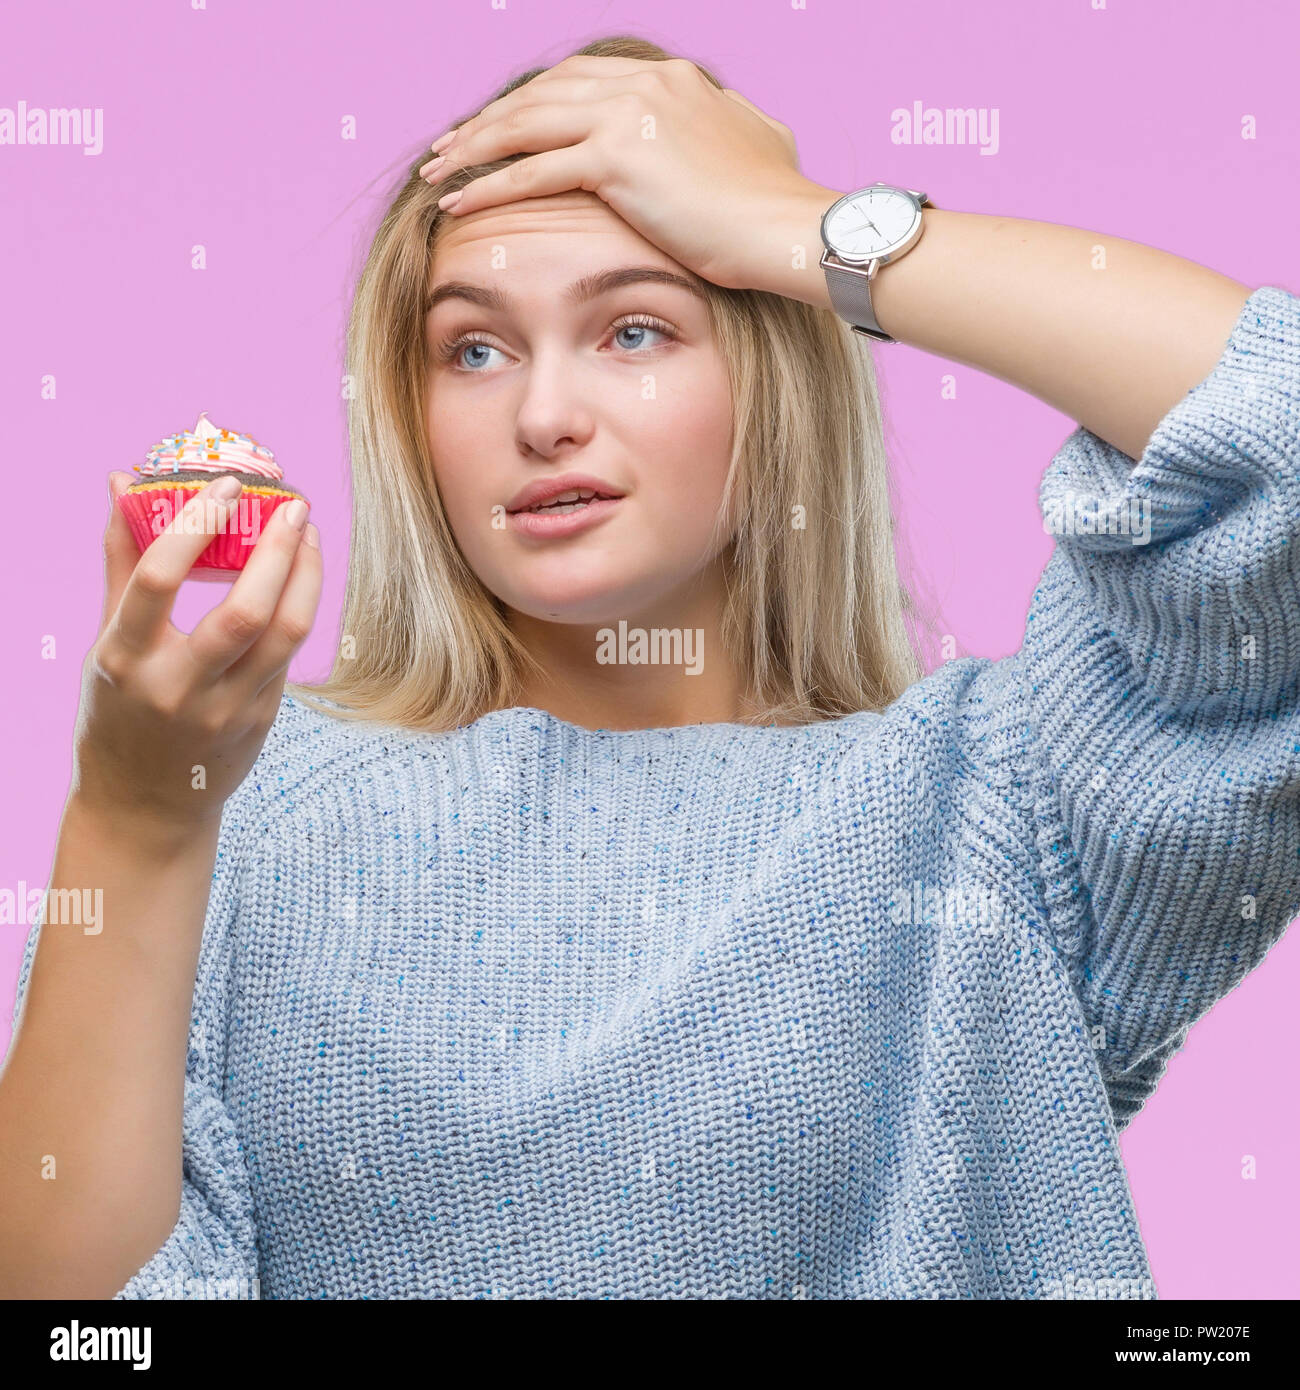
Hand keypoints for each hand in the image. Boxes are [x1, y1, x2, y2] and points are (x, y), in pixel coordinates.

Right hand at [71, 473, 323, 834]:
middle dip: (276, 550)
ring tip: (307, 532)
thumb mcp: (106, 641)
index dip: (197, 524)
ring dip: (306, 574)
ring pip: (285, 633)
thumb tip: (123, 481)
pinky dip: (300, 603)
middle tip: (293, 503)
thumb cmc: (120, 707)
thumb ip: (121, 561)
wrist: (144, 805)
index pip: (159, 580)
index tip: (228, 485)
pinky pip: (290, 651)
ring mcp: (225, 708)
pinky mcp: (261, 718)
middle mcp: (177, 687)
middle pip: (244, 611)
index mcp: (124, 659)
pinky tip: (301, 572)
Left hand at [420, 53, 837, 296]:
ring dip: (475, 148)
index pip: (579, 80)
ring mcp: (629, 116)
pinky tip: (458, 201)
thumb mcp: (753, 142)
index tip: (502, 128)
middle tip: (449, 146)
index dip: (533, 105)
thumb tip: (724, 124)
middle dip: (490, 121)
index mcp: (668, 79)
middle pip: (542, 94)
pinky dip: (490, 184)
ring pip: (528, 125)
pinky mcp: (619, 160)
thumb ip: (723, 124)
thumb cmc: (775, 204)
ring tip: (437, 171)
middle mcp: (643, 84)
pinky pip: (535, 170)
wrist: (789, 225)